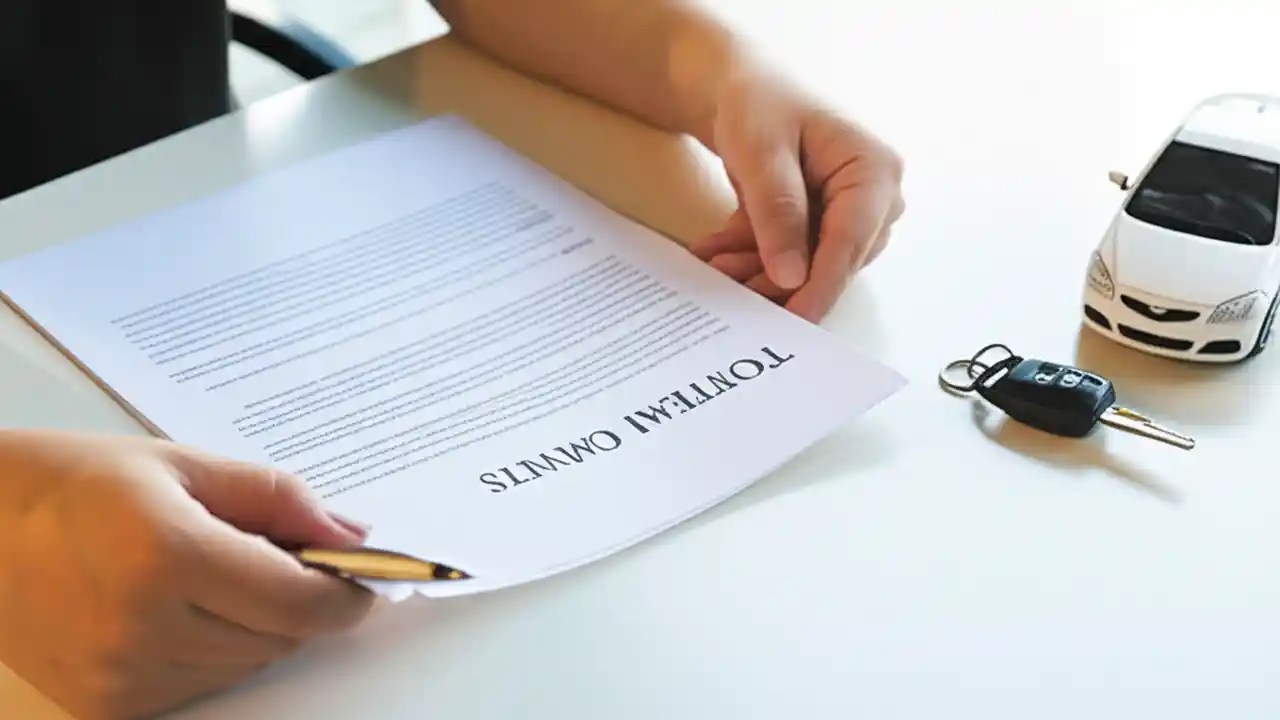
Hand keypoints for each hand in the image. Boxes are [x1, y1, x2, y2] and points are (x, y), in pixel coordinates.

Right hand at [0, 430, 372, 719]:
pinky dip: (211, 651)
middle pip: (282, 637)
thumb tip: (352, 538)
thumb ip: (280, 500)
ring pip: (247, 664)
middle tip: (271, 555)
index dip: (345, 595)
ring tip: (207, 574)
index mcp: (167, 554)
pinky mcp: (105, 706)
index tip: (360, 578)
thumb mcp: (185, 465)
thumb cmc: (77, 484)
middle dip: (297, 600)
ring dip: (253, 625)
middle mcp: (143, 626)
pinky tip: (174, 608)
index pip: (301, 603)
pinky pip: (201, 685)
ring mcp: (120, 676)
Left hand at [690, 66, 904, 321]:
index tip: (794, 321)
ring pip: (807, 265)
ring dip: (758, 269)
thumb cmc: (759, 103)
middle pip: (830, 260)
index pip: (851, 242)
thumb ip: (778, 212)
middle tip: (727, 281)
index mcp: (874, 170)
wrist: (741, 89)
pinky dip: (753, 256)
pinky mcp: (822, 225)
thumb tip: (793, 276)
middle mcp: (873, 198)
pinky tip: (717, 253)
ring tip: (714, 262)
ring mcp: (849, 214)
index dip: (821, 285)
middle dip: (777, 276)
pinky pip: (790, 256)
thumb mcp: (762, 152)